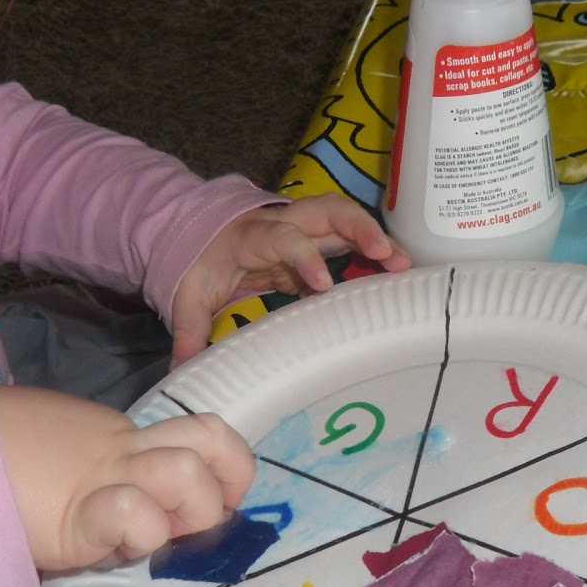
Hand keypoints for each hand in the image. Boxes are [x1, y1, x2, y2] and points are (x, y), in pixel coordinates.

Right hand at [0, 385, 254, 571]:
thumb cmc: (6, 469)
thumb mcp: (73, 466)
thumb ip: (111, 481)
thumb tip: (139, 515)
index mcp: (130, 440)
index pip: (208, 434)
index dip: (228, 466)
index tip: (218, 500)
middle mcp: (129, 451)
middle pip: (212, 444)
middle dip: (217, 496)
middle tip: (181, 529)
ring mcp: (105, 477)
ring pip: (186, 473)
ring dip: (185, 516)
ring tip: (150, 539)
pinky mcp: (78, 515)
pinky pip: (129, 510)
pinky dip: (136, 531)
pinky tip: (112, 544)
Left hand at [169, 194, 411, 365]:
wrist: (194, 232)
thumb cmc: (197, 265)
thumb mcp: (188, 298)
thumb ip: (189, 334)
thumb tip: (183, 375)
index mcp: (250, 237)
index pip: (282, 239)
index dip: (305, 258)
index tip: (325, 285)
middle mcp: (281, 223)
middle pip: (326, 211)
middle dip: (359, 229)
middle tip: (386, 255)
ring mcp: (301, 226)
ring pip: (344, 217)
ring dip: (375, 236)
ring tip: (403, 264)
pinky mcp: (314, 237)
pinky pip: (348, 235)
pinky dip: (372, 249)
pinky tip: (395, 270)